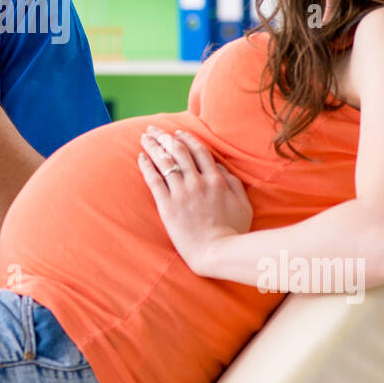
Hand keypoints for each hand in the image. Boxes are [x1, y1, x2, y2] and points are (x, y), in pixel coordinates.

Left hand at [137, 126, 252, 276]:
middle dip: (165, 137)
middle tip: (154, 129)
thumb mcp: (243, 204)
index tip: (177, 133)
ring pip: (164, 162)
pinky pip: (154, 180)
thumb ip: (233, 182)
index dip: (187, 138)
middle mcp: (197, 182)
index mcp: (216, 180)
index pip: (198, 151)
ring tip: (144, 137)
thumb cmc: (233, 231)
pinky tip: (141, 157)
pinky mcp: (167, 206)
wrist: (217, 252)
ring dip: (153, 146)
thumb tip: (219, 166)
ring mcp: (181, 193)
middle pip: (178, 151)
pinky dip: (146, 166)